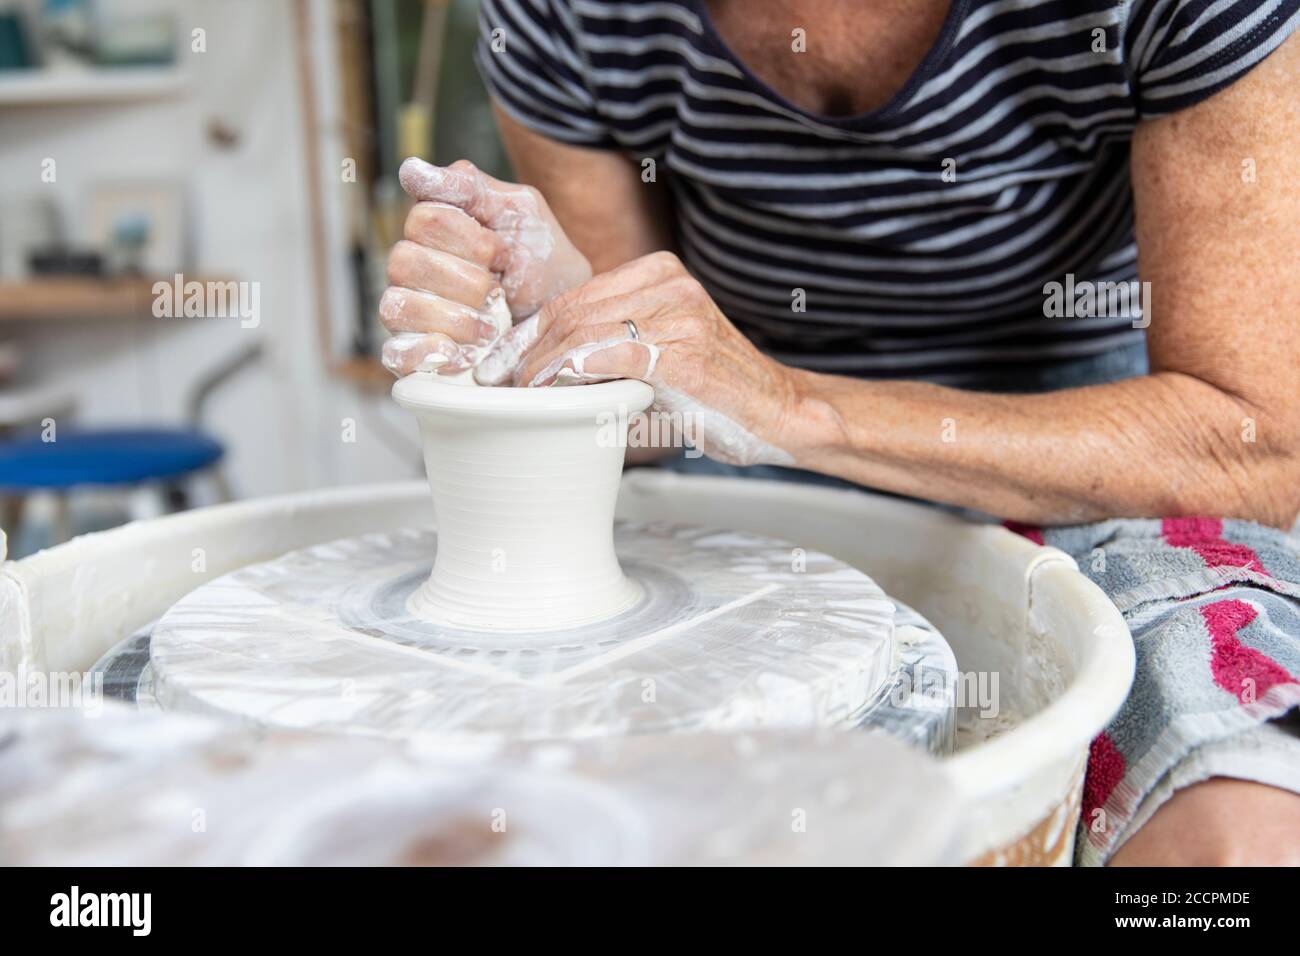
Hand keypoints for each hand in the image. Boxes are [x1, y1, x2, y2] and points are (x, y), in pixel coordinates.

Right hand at [380, 158, 593, 376]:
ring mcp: (409, 312)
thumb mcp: (519, 211)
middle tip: (499, 289)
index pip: (423, 220)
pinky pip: (396, 353)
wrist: (564, 318)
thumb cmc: (540, 262)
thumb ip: (469, 186)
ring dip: (456, 318)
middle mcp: (411, 268)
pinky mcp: (415, 355)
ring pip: (398, 306)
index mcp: (431, 228)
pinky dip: (427, 353)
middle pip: (404, 262)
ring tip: (492, 326)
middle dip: (468, 280)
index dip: (471, 240)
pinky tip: (460, 353)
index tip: (502, 251)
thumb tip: (410, 169)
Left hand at [480, 252, 802, 465]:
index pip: (572, 297)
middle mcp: (668, 283)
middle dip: (524, 353)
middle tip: (496, 386)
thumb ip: (608, 347)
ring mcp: (677, 314)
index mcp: (659, 272)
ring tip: (519, 399)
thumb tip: (535, 369)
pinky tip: (551, 399)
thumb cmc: (714, 392)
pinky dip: (567, 379)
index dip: (528, 333)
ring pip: (580, 334)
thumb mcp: (657, 353)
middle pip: (570, 313)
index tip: (500, 364)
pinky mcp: (681, 352)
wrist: (777, 414)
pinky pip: (604, 358)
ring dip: (539, 370)